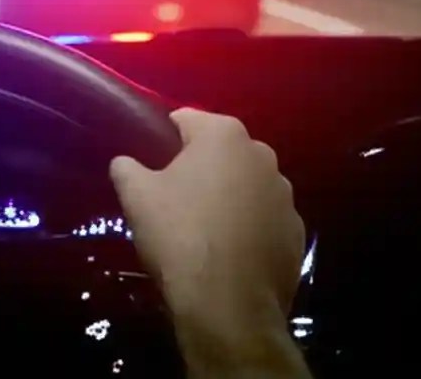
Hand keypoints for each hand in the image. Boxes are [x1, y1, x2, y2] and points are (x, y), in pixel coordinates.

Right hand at [111, 109, 308, 378]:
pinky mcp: (296, 231)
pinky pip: (265, 218)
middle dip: (201, 166)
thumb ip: (127, 168)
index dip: (164, 136)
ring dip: (228, 195)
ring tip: (204, 227)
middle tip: (175, 195)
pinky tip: (229, 250)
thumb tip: (124, 162)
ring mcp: (285, 195)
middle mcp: (262, 155)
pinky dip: (249, 226)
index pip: (186, 119)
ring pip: (247, 184)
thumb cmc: (180, 236)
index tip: (151, 161)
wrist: (228, 302)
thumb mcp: (137, 197)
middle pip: (222, 151)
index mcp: (223, 135)